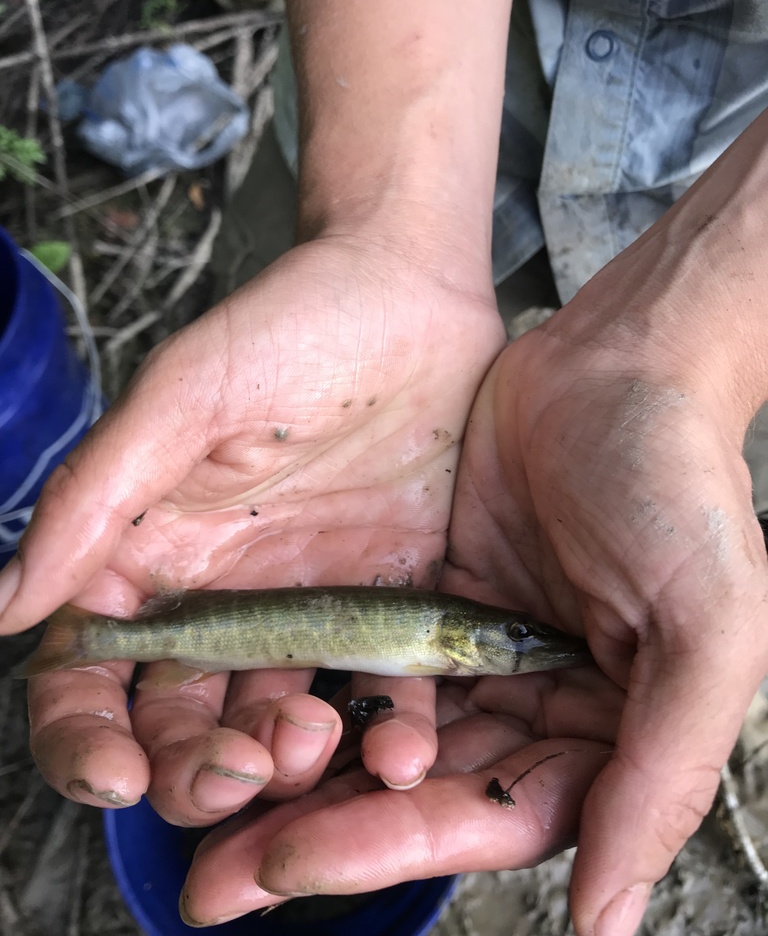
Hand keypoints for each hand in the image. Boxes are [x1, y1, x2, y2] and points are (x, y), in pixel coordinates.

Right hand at [3, 230, 503, 824]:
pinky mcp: (392, 602)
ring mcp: (311, 606)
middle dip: (195, 768)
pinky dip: (392, 733)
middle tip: (237, 766)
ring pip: (279, 721)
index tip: (116, 772)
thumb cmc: (287, 326)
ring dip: (287, 759)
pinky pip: (387, 689)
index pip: (92, 672)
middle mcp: (225, 595)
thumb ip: (94, 499)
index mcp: (153, 552)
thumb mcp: (182, 399)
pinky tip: (402, 749)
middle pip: (183, 720)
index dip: (85, 736)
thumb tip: (4, 606)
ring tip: (314, 739)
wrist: (407, 292)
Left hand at [180, 280, 767, 935]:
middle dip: (321, 832)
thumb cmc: (680, 485)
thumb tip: (607, 921)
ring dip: (297, 772)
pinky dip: (309, 682)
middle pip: (416, 792)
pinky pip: (360, 651)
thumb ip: (661, 770)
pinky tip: (241, 706)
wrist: (620, 362)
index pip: (491, 814)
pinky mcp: (427, 596)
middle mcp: (530, 703)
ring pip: (376, 730)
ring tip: (205, 802)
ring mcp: (472, 649)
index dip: (393, 845)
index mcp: (602, 730)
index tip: (295, 857)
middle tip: (218, 875)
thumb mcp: (707, 626)